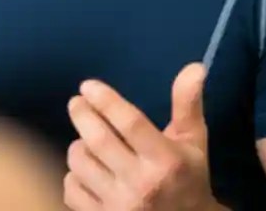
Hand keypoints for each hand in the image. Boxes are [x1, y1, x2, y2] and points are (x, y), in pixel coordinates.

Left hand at [63, 63, 226, 210]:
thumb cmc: (187, 178)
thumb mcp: (193, 143)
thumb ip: (188, 105)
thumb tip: (194, 67)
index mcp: (167, 161)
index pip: (130, 124)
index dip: (106, 100)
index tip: (88, 85)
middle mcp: (142, 184)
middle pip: (98, 140)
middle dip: (82, 115)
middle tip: (76, 102)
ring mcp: (119, 205)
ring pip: (80, 162)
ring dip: (79, 146)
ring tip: (88, 141)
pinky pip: (71, 188)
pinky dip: (74, 176)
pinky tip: (87, 173)